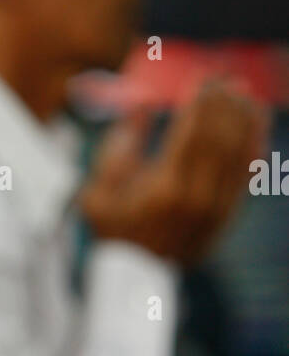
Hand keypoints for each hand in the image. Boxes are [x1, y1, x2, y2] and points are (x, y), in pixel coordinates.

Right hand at [79, 81, 267, 265]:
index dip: (200, 101)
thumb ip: (120, 143)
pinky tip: (256, 121)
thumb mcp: (99, 188)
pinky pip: (247, 173)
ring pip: (238, 153)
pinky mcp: (226, 216)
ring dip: (243, 118)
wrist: (134, 278)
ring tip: (243, 92)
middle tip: (225, 78)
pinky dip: (254, 143)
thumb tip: (142, 100)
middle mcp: (194, 197)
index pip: (191, 132)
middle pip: (218, 138)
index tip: (203, 77)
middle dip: (223, 103)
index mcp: (162, 187)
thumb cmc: (111, 229)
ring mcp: (214, 209)